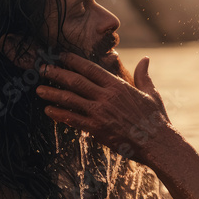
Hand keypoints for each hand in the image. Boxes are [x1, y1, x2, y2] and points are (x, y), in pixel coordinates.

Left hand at [36, 53, 168, 163]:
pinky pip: (74, 119)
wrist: (159, 143)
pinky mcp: (98, 129)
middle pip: (76, 81)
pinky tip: (48, 110)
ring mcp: (101, 112)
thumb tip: (145, 59)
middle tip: (42, 69)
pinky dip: (60, 114)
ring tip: (38, 89)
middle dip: (57, 73)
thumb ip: (143, 76)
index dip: (74, 61)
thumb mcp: (151, 93)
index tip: (61, 56)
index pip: (91, 68)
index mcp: (118, 86)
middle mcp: (107, 96)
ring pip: (71, 99)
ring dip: (53, 93)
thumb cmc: (157, 119)